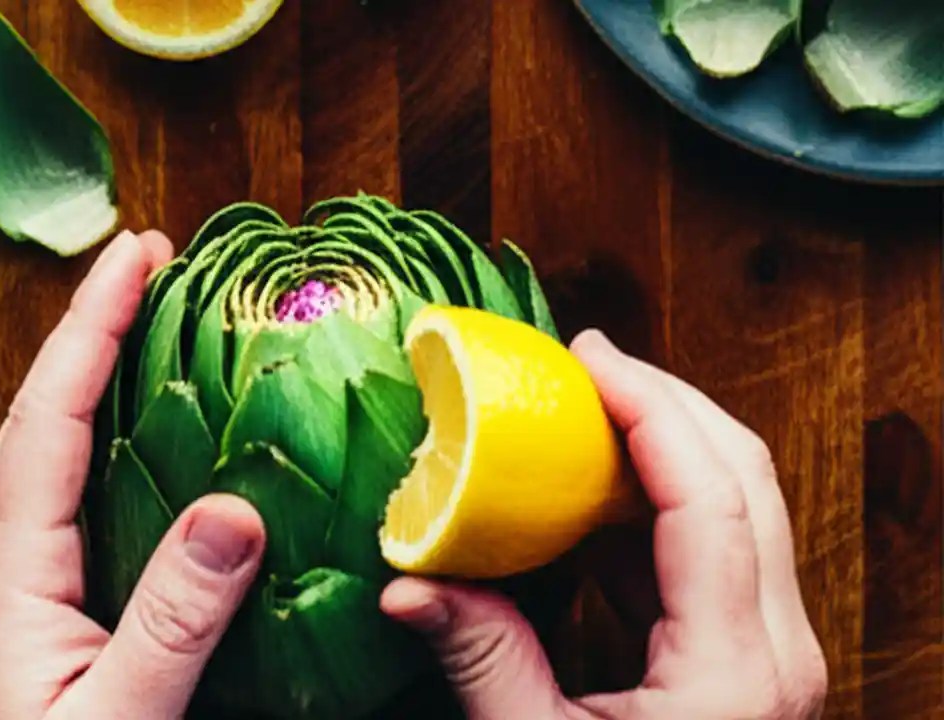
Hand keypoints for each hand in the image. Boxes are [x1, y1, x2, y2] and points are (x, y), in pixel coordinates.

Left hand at [0, 230, 266, 718]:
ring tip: (147, 324)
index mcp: (3, 570)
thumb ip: (173, 620)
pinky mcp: (17, 605)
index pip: (49, 415)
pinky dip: (95, 437)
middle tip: (150, 262)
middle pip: (39, 413)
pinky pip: (57, 492)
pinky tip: (136, 439)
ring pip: (44, 450)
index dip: (94, 324)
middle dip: (91, 326)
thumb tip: (235, 511)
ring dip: (91, 375)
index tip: (138, 254)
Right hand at [380, 330, 827, 719]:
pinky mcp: (751, 658)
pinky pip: (719, 548)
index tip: (586, 356)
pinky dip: (658, 503)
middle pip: (745, 475)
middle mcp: (777, 646)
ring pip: (741, 503)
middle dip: (665, 402)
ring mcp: (773, 651)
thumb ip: (482, 662)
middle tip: (582, 363)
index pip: (709, 496)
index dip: (651, 408)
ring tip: (581, 412)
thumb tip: (406, 583)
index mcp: (735, 667)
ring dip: (665, 444)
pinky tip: (592, 495)